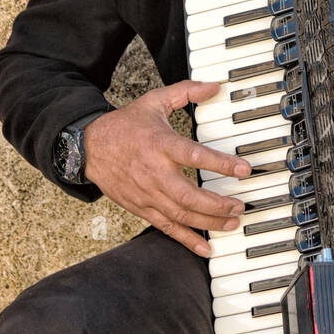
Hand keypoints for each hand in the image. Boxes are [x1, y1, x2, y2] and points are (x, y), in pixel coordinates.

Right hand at [83, 79, 251, 255]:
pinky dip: (186, 239)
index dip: (222, 164)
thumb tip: (214, 85)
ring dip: (209, 222)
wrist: (89, 147)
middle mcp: (155, 172)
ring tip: (232, 223)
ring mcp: (147, 194)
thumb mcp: (155, 101)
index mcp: (161, 144)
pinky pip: (166, 227)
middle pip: (189, 195)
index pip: (195, 156)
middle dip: (218, 204)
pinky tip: (205, 247)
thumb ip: (186, 92)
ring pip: (181, 214)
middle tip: (240, 205)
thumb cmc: (125, 126)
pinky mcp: (141, 207)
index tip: (244, 170)